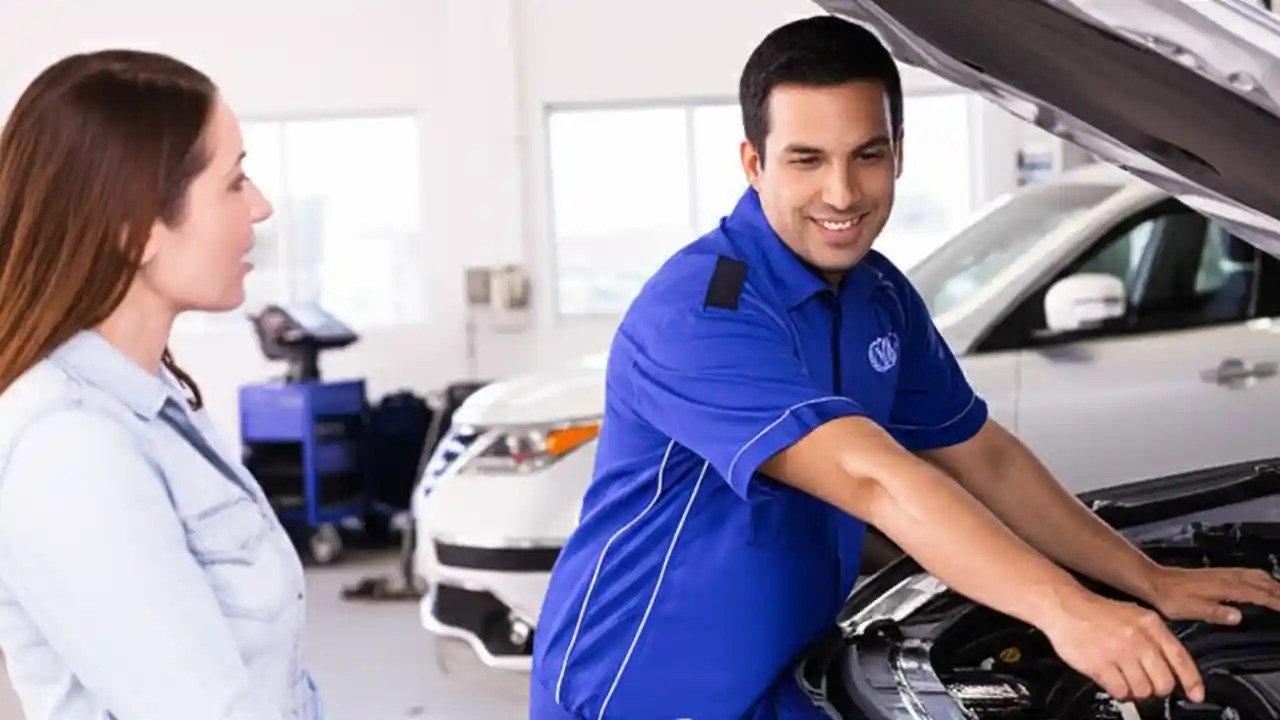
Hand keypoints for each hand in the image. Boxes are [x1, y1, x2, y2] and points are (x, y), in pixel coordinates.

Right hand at [1040, 590, 1203, 702]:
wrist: (1064, 606)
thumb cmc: (1098, 613)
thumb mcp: (1135, 616)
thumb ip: (1156, 639)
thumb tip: (1174, 667)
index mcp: (1150, 624)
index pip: (1180, 658)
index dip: (1192, 681)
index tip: (1195, 694)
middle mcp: (1138, 638)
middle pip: (1164, 682)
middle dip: (1157, 688)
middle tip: (1147, 683)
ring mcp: (1119, 652)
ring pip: (1143, 690)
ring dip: (1135, 690)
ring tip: (1125, 679)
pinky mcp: (1100, 665)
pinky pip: (1120, 691)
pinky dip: (1118, 691)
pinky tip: (1112, 679)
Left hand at [1145, 565, 1279, 624]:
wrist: (1155, 582)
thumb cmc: (1172, 599)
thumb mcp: (1191, 610)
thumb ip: (1215, 612)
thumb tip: (1239, 616)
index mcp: (1225, 587)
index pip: (1258, 594)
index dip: (1276, 601)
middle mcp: (1228, 577)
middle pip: (1262, 581)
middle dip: (1279, 591)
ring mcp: (1223, 573)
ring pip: (1256, 575)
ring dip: (1273, 583)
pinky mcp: (1218, 573)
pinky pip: (1248, 573)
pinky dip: (1262, 578)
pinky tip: (1262, 583)